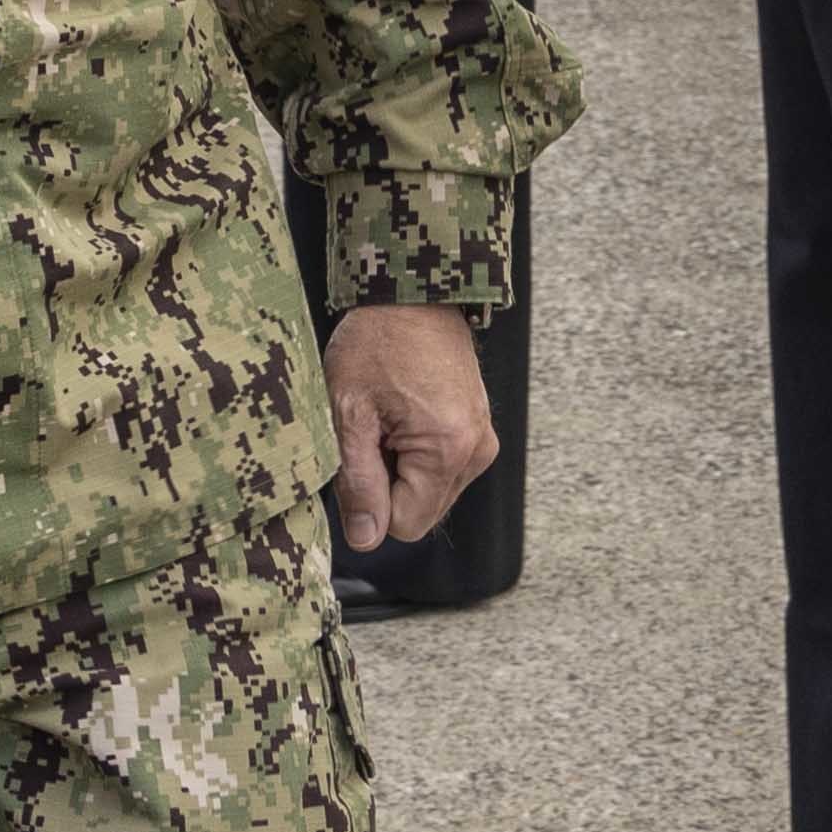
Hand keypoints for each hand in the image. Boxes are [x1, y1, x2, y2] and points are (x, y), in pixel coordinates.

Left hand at [325, 303, 499, 548]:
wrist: (413, 293)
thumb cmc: (376, 342)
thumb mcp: (349, 411)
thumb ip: (358, 482)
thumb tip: (365, 539)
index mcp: (448, 449)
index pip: (404, 523)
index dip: (370, 497)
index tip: (362, 447)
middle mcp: (476, 451)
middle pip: (420, 509)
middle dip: (387, 482)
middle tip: (373, 428)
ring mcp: (482, 440)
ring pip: (428, 490)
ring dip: (399, 465)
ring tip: (387, 415)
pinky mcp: (477, 429)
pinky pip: (440, 467)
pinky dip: (414, 450)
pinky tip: (402, 411)